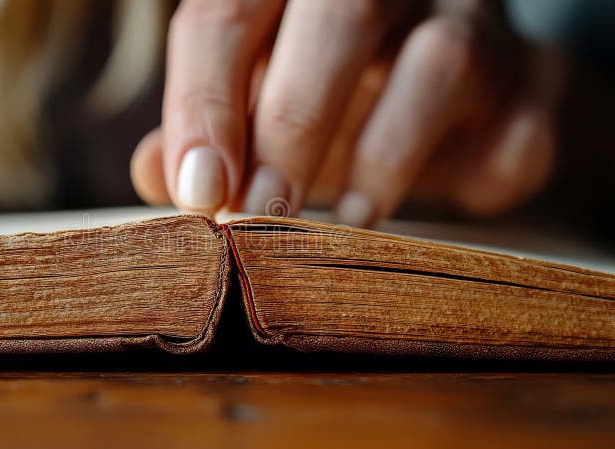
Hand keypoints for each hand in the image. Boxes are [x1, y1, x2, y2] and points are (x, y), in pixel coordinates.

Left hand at [130, 0, 561, 225]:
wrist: (455, 97)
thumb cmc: (333, 97)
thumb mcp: (257, 106)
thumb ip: (207, 129)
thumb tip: (159, 174)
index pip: (231, 15)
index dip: (206, 101)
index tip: (200, 191)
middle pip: (337, 17)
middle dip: (291, 123)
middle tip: (260, 213)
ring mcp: (468, 24)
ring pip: (438, 62)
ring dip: (380, 155)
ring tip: (342, 222)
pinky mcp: (529, 82)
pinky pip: (507, 127)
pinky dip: (466, 176)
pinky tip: (422, 209)